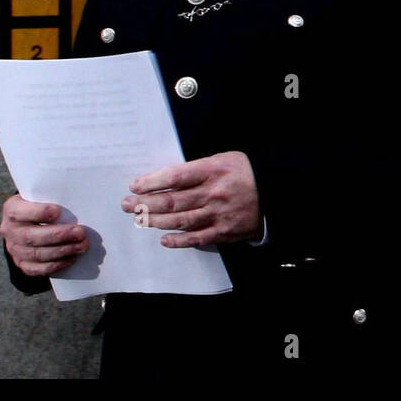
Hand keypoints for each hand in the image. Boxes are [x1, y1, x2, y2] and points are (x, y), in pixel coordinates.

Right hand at [0, 194, 87, 276]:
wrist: (31, 221)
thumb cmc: (42, 204)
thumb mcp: (42, 195)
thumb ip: (52, 196)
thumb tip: (78, 200)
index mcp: (11, 209)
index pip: (18, 212)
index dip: (38, 213)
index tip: (58, 212)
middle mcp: (9, 230)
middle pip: (31, 237)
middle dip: (58, 236)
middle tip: (81, 232)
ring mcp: (14, 249)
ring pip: (36, 254)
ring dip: (62, 251)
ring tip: (82, 245)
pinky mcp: (22, 263)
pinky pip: (37, 269)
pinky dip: (56, 265)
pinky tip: (72, 258)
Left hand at [121, 151, 261, 246]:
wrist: (275, 192)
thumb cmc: (244, 172)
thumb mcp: (222, 159)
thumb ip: (197, 168)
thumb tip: (166, 178)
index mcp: (212, 170)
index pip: (175, 176)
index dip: (152, 181)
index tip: (134, 185)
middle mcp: (213, 193)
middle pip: (172, 200)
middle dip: (145, 203)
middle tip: (125, 204)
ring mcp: (218, 214)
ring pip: (180, 220)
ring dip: (155, 220)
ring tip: (138, 219)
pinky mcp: (224, 232)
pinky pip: (197, 238)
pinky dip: (178, 240)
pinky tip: (163, 239)